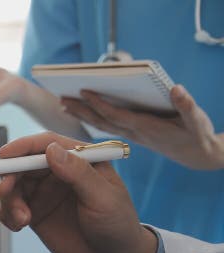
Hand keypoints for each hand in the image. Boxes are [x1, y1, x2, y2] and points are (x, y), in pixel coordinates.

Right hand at [0, 132, 157, 252]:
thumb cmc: (117, 225)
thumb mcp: (103, 198)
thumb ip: (78, 173)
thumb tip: (52, 150)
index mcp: (79, 160)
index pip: (46, 144)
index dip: (22, 147)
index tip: (5, 156)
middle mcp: (58, 172)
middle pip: (22, 164)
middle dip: (8, 176)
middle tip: (3, 193)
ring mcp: (44, 192)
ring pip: (13, 186)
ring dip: (8, 201)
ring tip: (21, 220)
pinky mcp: (35, 211)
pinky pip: (10, 206)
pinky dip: (6, 214)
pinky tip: (18, 225)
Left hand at [61, 85, 223, 169]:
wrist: (197, 156)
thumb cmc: (197, 136)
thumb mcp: (197, 121)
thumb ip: (187, 106)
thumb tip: (176, 89)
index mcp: (146, 128)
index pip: (116, 116)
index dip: (99, 104)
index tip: (83, 92)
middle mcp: (134, 133)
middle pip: (101, 122)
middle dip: (81, 111)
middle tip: (61, 98)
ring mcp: (131, 136)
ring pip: (101, 126)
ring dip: (82, 116)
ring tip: (64, 105)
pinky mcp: (132, 136)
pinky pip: (107, 127)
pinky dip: (92, 119)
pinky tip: (83, 113)